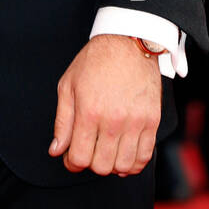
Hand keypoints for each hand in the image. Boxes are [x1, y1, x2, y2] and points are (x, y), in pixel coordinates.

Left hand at [49, 35, 161, 175]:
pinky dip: (133, 163)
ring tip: (105, 153)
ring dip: (112, 165)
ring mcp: (136, 122)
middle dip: (91, 164)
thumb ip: (62, 122)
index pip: (79, 157)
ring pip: (124, 166)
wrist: (127, 43)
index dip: (71, 163)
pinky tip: (123, 155)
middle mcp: (113, 121)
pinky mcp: (151, 121)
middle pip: (102, 166)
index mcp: (89, 112)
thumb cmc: (94, 62)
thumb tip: (56, 150)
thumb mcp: (68, 86)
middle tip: (88, 151)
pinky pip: (145, 156)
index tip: (71, 157)